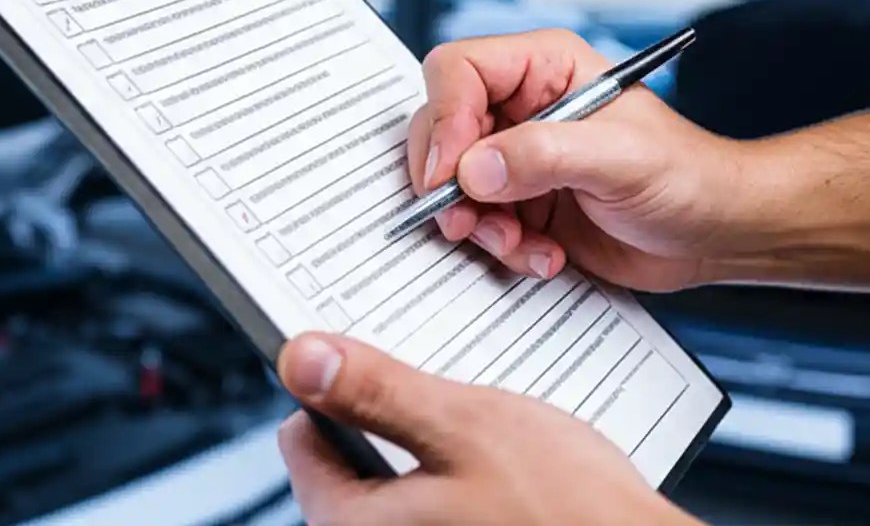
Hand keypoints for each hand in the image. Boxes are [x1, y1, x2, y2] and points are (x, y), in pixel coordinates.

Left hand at [275, 332, 702, 524]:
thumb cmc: (569, 511)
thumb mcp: (464, 426)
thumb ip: (374, 391)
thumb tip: (300, 359)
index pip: (302, 443)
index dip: (337, 391)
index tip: (376, 367)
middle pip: (351, 465)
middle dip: (395, 424)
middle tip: (451, 405)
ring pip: (399, 485)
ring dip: (434, 452)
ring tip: (488, 437)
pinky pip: (438, 509)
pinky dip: (460, 483)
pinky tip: (507, 474)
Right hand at [407, 28, 749, 291]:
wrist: (716, 233)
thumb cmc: (689, 176)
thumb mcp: (620, 159)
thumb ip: (545, 156)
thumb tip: (472, 169)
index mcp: (546, 68)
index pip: (459, 71)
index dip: (445, 120)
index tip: (449, 173)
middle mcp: (524, 108)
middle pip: (442, 129)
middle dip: (449, 182)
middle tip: (464, 221)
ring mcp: (520, 158)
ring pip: (454, 184)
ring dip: (479, 225)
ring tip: (523, 244)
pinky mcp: (524, 204)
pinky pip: (481, 224)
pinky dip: (503, 248)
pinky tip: (546, 255)